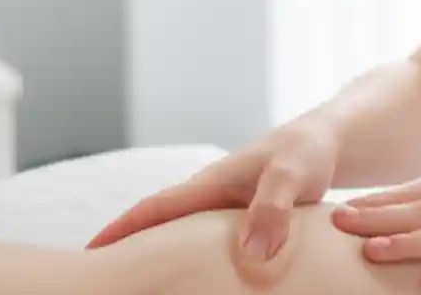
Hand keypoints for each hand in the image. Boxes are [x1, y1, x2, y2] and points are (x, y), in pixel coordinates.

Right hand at [83, 118, 339, 260]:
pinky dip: (199, 262)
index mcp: (212, 183)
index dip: (121, 230)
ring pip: (186, 238)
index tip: (90, 253)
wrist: (331, 140)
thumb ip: (272, 209)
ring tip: (140, 287)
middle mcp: (212, 197)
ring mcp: (227, 209)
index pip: (155, 208)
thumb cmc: (309, 151)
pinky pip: (213, 245)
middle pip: (161, 225)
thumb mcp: (293, 175)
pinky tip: (201, 284)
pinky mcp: (247, 221)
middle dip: (130, 248)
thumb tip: (250, 254)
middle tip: (102, 281)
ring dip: (163, 257)